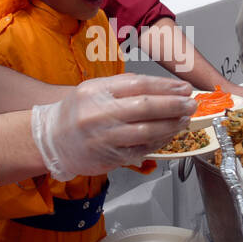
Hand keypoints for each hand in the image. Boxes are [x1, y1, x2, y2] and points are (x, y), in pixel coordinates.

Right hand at [31, 74, 195, 178]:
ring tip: (184, 119)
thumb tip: (163, 88)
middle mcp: (98, 113)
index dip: (165, 86)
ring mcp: (104, 137)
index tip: (183, 87)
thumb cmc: (76, 112)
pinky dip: (159, 142)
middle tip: (191, 103)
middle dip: (173, 105)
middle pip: (145, 107)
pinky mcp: (109, 157)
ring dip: (171, 125)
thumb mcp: (93, 90)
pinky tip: (169, 135)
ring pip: (146, 131)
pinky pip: (141, 149)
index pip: (138, 84)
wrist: (51, 140)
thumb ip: (123, 87)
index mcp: (96, 91)